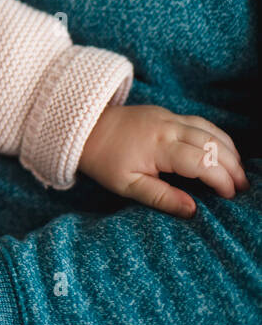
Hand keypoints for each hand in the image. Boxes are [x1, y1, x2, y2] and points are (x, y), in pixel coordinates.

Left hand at [79, 104, 248, 217]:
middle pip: (212, 143)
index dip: (221, 178)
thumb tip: (193, 210)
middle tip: (242, 187)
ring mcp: (168, 116)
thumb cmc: (102, 159)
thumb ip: (161, 197)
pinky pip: (200, 122)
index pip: (202, 161)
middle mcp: (168, 127)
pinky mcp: (165, 113)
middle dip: (232, 165)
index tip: (229, 196)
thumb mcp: (126, 185)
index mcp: (158, 146)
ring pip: (209, 129)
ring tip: (238, 172)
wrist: (82, 127)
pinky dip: (216, 137)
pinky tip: (222, 151)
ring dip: (229, 149)